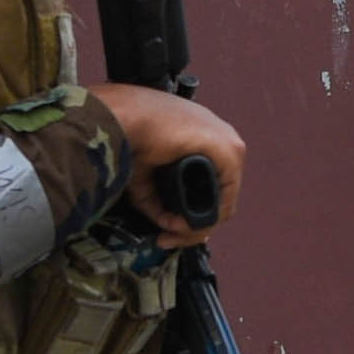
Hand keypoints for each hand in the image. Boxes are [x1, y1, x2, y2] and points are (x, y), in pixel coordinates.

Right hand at [95, 84, 244, 246]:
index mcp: (205, 139)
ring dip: (195, 228)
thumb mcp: (144, 176)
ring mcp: (229, 145)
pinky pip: (225, 200)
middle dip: (192, 227)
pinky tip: (181, 225)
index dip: (192, 215)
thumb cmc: (129, 133)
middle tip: (167, 239)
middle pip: (217, 199)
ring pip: (222, 204)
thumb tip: (168, 227)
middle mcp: (222, 140)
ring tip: (170, 235)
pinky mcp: (229, 151)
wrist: (124, 115)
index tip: (170, 232)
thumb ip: (157, 202)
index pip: (211, 188)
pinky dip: (204, 219)